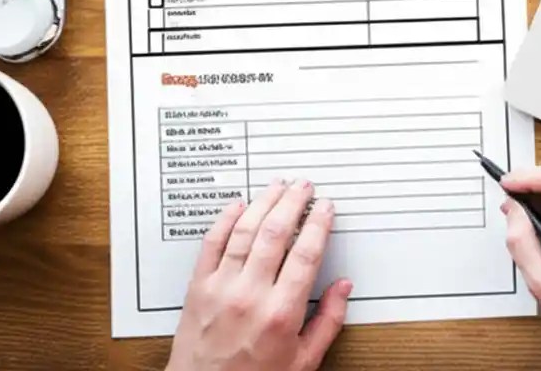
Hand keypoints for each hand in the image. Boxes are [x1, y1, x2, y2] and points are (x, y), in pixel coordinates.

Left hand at [166, 180, 351, 370]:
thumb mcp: (304, 361)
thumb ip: (328, 322)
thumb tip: (343, 289)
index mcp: (281, 314)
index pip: (305, 254)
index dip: (319, 224)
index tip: (326, 209)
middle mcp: (250, 295)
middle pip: (275, 233)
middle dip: (293, 203)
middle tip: (304, 187)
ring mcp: (220, 288)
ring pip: (244, 231)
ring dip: (263, 203)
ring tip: (276, 187)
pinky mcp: (197, 287)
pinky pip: (211, 242)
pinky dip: (225, 219)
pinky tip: (237, 206)